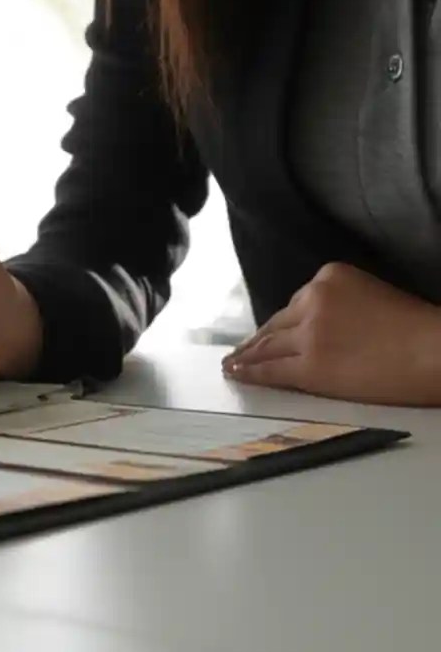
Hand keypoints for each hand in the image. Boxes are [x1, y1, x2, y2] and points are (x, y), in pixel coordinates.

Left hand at [222, 262, 440, 405]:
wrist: (437, 352)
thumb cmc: (418, 328)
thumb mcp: (373, 295)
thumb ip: (341, 305)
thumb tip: (319, 327)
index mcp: (330, 277)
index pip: (296, 303)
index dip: (281, 322)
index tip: (268, 332)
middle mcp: (312, 299)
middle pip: (278, 323)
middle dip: (259, 340)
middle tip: (240, 351)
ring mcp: (308, 334)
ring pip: (268, 346)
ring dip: (247, 357)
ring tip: (232, 364)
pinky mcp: (309, 366)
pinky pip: (271, 370)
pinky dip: (251, 373)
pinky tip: (238, 374)